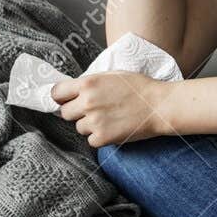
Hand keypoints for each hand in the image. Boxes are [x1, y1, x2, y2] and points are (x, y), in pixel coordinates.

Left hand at [51, 71, 170, 147]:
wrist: (160, 105)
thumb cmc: (140, 88)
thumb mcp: (113, 75)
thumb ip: (91, 82)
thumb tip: (72, 90)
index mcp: (88, 83)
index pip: (57, 93)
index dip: (62, 97)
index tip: (67, 100)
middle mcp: (87, 102)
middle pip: (65, 113)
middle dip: (77, 112)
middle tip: (94, 110)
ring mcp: (94, 121)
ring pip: (79, 127)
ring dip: (90, 125)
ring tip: (110, 118)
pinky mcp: (103, 137)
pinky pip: (91, 140)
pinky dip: (100, 137)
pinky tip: (114, 128)